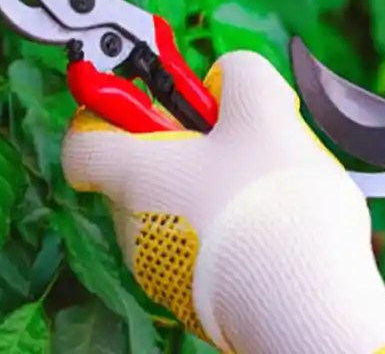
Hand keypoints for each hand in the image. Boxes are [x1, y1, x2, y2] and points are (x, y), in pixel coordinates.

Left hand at [61, 50, 384, 353]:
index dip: (108, 105)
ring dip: (213, 183)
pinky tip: (273, 224)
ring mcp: (159, 266)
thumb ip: (241, 75)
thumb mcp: (267, 114)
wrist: (303, 307)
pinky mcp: (194, 294)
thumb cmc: (273, 209)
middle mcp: (131, 224)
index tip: (150, 92)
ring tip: (266, 183)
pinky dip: (230, 224)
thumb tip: (227, 76)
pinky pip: (200, 241)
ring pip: (174, 203)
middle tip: (236, 135)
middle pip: (139, 165)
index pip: (81, 136)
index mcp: (133, 173)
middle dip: (185, 142)